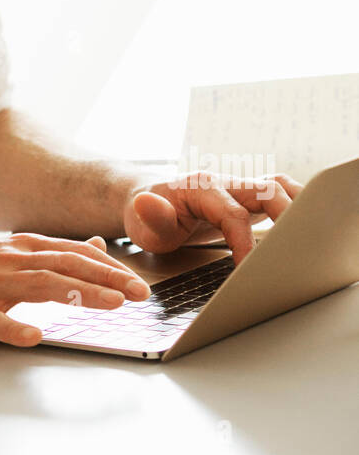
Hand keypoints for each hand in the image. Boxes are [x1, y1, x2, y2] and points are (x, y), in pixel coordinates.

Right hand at [0, 232, 150, 348]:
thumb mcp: (3, 256)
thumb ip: (47, 254)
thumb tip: (93, 245)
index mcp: (16, 248)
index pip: (71, 252)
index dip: (107, 265)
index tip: (137, 280)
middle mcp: (6, 260)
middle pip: (65, 265)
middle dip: (107, 278)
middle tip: (140, 293)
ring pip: (39, 285)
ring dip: (79, 295)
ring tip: (111, 307)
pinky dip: (15, 328)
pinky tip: (37, 337)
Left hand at [123, 171, 303, 263]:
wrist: (144, 203)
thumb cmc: (145, 216)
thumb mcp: (140, 222)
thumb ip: (150, 216)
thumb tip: (147, 202)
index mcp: (201, 187)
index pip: (233, 214)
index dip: (245, 243)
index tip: (249, 271)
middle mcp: (224, 183)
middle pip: (267, 190)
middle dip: (286, 217)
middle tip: (294, 250)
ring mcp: (237, 188)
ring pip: (278, 185)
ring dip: (298, 204)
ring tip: (312, 232)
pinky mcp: (246, 198)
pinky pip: (278, 195)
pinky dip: (294, 206)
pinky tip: (302, 230)